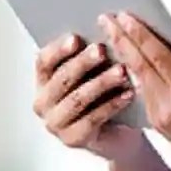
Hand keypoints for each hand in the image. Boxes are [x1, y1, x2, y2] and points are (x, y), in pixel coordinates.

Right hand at [33, 33, 145, 162]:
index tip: (76, 38)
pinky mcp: (73, 139)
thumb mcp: (95, 72)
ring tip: (121, 71)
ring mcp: (56, 123)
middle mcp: (44, 102)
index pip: (43, 61)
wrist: (118, 135)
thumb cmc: (104, 96)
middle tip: (102, 50)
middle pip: (61, 79)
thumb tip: (105, 30)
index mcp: (44, 80)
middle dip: (82, 62)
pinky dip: (112, 104)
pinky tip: (127, 94)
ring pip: (77, 99)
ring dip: (101, 83)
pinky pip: (92, 119)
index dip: (58, 49)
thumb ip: (92, 55)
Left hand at [100, 11, 170, 170]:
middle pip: (139, 67)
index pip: (158, 58)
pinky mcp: (161, 127)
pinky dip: (134, 75)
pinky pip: (144, 94)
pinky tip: (129, 62)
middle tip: (105, 19)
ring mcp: (162, 120)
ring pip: (138, 81)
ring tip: (113, 35)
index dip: (140, 35)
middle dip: (121, 41)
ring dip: (124, 57)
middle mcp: (169, 110)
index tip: (125, 16)